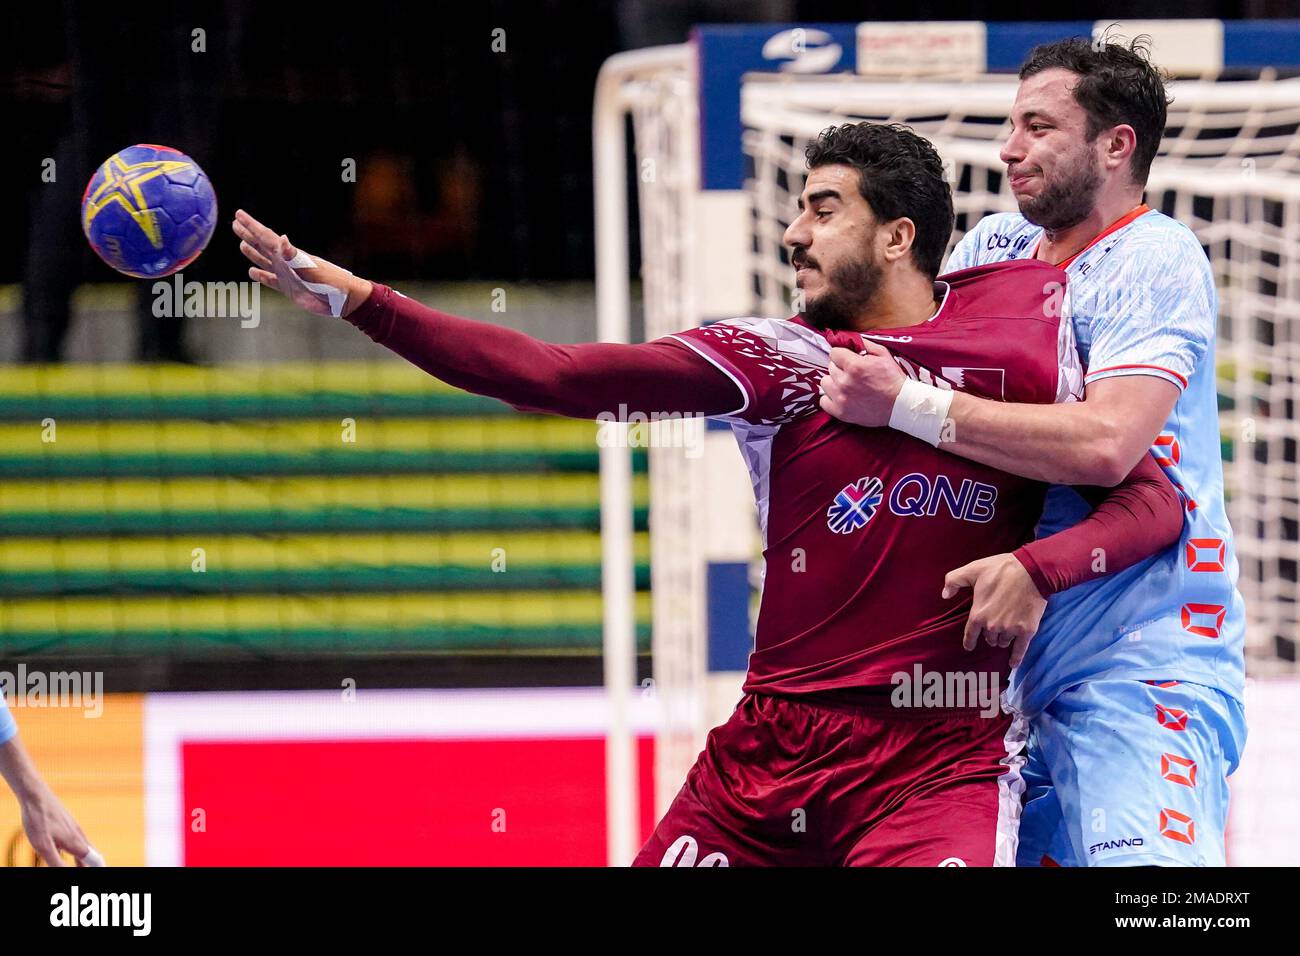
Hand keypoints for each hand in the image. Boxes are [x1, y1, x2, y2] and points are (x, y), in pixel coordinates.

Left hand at [18, 781, 98, 866]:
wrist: (36, 796)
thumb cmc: (38, 820)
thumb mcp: (43, 846)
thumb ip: (56, 862)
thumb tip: (67, 874)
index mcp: (75, 842)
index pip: (94, 860)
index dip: (99, 868)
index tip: (103, 871)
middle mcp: (78, 835)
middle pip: (91, 854)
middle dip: (93, 865)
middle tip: (96, 869)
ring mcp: (73, 828)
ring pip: (83, 846)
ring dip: (83, 859)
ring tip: (81, 866)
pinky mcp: (66, 823)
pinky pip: (74, 840)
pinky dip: (74, 850)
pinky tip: (62, 851)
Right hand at [232, 209, 371, 317]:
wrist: (343, 298)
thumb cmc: (330, 282)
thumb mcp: (310, 268)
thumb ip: (294, 255)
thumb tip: (281, 238)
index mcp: (289, 254)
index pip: (266, 236)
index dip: (251, 225)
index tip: (238, 213)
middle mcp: (286, 262)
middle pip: (262, 245)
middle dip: (248, 234)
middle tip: (235, 223)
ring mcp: (287, 274)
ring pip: (264, 261)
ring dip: (252, 252)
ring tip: (242, 244)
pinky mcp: (289, 288)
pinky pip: (270, 280)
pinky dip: (261, 276)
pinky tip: (252, 272)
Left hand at [818, 341, 905, 426]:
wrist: (900, 405)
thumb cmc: (893, 379)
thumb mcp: (883, 354)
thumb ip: (864, 343)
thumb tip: (850, 338)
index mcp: (854, 366)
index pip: (834, 353)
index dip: (842, 354)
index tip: (848, 358)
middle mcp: (845, 382)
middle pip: (830, 367)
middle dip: (840, 367)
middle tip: (852, 373)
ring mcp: (841, 398)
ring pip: (825, 383)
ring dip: (833, 382)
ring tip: (846, 385)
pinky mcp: (840, 412)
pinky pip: (823, 401)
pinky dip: (830, 398)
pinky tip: (841, 397)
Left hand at [942, 552, 1046, 667]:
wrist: (1031, 571)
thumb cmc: (1001, 569)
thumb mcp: (972, 570)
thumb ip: (953, 581)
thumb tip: (944, 595)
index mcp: (978, 615)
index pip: (970, 635)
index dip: (969, 641)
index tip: (969, 646)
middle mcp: (992, 627)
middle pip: (989, 638)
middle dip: (990, 633)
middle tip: (996, 623)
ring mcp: (1010, 630)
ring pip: (1003, 642)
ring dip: (1003, 639)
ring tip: (1007, 629)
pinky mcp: (1027, 631)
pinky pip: (1020, 650)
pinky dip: (1016, 658)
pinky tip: (1012, 664)